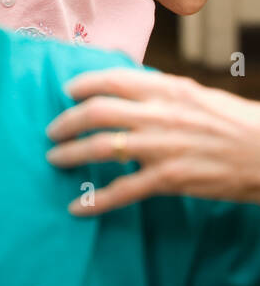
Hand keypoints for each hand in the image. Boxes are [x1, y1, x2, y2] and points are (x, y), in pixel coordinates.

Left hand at [45, 66, 259, 213]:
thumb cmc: (233, 121)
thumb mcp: (195, 94)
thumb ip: (160, 91)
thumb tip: (128, 89)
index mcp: (165, 89)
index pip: (111, 79)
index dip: (83, 84)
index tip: (67, 91)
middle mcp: (158, 115)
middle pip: (97, 113)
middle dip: (67, 121)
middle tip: (52, 130)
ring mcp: (161, 148)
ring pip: (103, 148)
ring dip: (72, 153)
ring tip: (55, 159)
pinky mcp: (169, 179)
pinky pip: (123, 191)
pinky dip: (95, 200)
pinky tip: (77, 206)